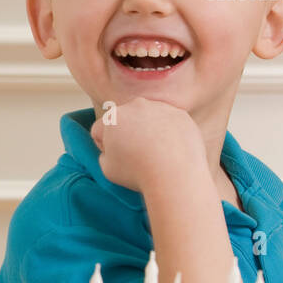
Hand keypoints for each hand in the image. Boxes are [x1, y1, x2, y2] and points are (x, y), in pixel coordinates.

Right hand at [90, 97, 205, 192]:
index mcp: (114, 116)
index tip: (118, 158)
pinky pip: (169, 123)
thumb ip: (105, 154)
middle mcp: (136, 105)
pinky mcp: (180, 115)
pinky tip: (170, 150)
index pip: (101, 130)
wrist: (175, 176)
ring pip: (149, 119)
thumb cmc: (138, 174)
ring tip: (155, 154)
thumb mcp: (107, 169)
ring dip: (149, 131)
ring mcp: (160, 108)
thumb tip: (113, 149)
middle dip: (128, 133)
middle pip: (126, 120)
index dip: (106, 146)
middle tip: (137, 155)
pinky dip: (168, 133)